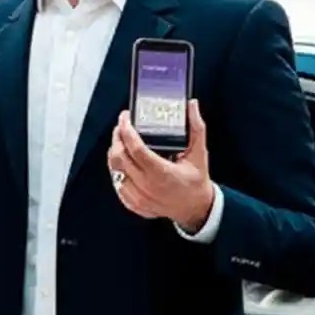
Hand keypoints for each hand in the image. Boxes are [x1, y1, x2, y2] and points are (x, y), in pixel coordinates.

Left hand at [107, 99, 213, 231]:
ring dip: (115, 153)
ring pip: (115, 171)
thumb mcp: (200, 153)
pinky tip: (123, 161)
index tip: (125, 118)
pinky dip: (117, 170)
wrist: (195, 208)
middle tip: (122, 126)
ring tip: (121, 141)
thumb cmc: (197, 181)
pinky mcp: (134, 204)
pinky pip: (117, 184)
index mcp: (162, 173)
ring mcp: (139, 197)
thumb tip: (192, 105)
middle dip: (117, 138)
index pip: (136, 149)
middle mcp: (147, 186)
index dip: (127, 130)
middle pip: (120, 158)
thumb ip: (196, 127)